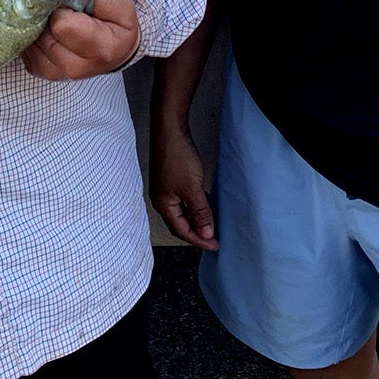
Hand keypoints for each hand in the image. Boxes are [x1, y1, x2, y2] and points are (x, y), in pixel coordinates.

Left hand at [22, 0, 139, 80]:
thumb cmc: (117, 26)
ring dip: (37, 26)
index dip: (62, 8)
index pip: (61, 25)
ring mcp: (57, 73)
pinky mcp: (41, 72)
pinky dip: (31, 36)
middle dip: (47, 16)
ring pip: (30, 40)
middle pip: (42, 33)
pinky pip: (25, 49)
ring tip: (53, 20)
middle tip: (60, 11)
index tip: (70, 5)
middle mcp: (77, 68)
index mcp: (100, 50)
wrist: (114, 50)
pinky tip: (44, 29)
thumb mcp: (119, 6)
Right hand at [150, 125, 217, 250]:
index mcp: (163, 205)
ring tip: (213, 227)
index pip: (182, 231)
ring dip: (197, 220)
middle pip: (180, 224)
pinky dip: (195, 207)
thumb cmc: (178, 159)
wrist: (169, 131)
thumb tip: (206, 234)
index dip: (199, 240)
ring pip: (183, 212)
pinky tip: (207, 207)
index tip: (217, 246)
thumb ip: (200, 212)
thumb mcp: (192, 188)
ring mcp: (166, 189)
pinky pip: (185, 201)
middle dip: (196, 234)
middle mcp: (162, 200)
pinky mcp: (172, 180)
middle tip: (215, 241)